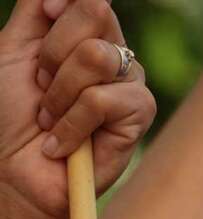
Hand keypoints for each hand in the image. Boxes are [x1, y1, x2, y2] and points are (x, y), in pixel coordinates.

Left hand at [0, 0, 154, 218]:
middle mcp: (114, 52)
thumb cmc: (10, 113)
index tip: (44, 16)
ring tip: (50, 118)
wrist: (15, 169)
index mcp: (86, 33)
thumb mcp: (12, 49)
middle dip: (52, 50)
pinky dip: (70, 124)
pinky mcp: (140, 114)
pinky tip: (62, 143)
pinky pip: (101, 100)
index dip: (62, 4)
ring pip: (96, 56)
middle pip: (95, 10)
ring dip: (58, 92)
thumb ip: (35, 12)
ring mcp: (131, 82)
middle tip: (40, 85)